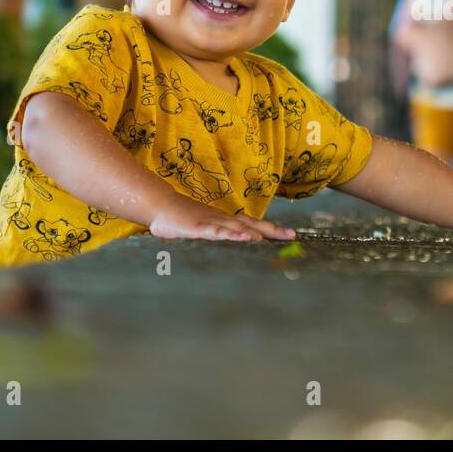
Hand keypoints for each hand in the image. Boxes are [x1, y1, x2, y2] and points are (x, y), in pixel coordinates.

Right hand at [148, 197, 295, 242]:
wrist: (161, 206)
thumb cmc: (182, 220)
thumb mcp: (203, 229)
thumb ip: (216, 236)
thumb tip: (233, 245)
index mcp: (225, 221)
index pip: (253, 224)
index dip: (271, 229)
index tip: (291, 235)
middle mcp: (223, 219)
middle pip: (252, 225)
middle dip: (272, 231)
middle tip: (291, 237)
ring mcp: (211, 222)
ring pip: (237, 228)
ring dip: (254, 234)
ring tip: (269, 240)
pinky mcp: (199, 228)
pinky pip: (217, 231)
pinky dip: (231, 235)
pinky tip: (243, 239)